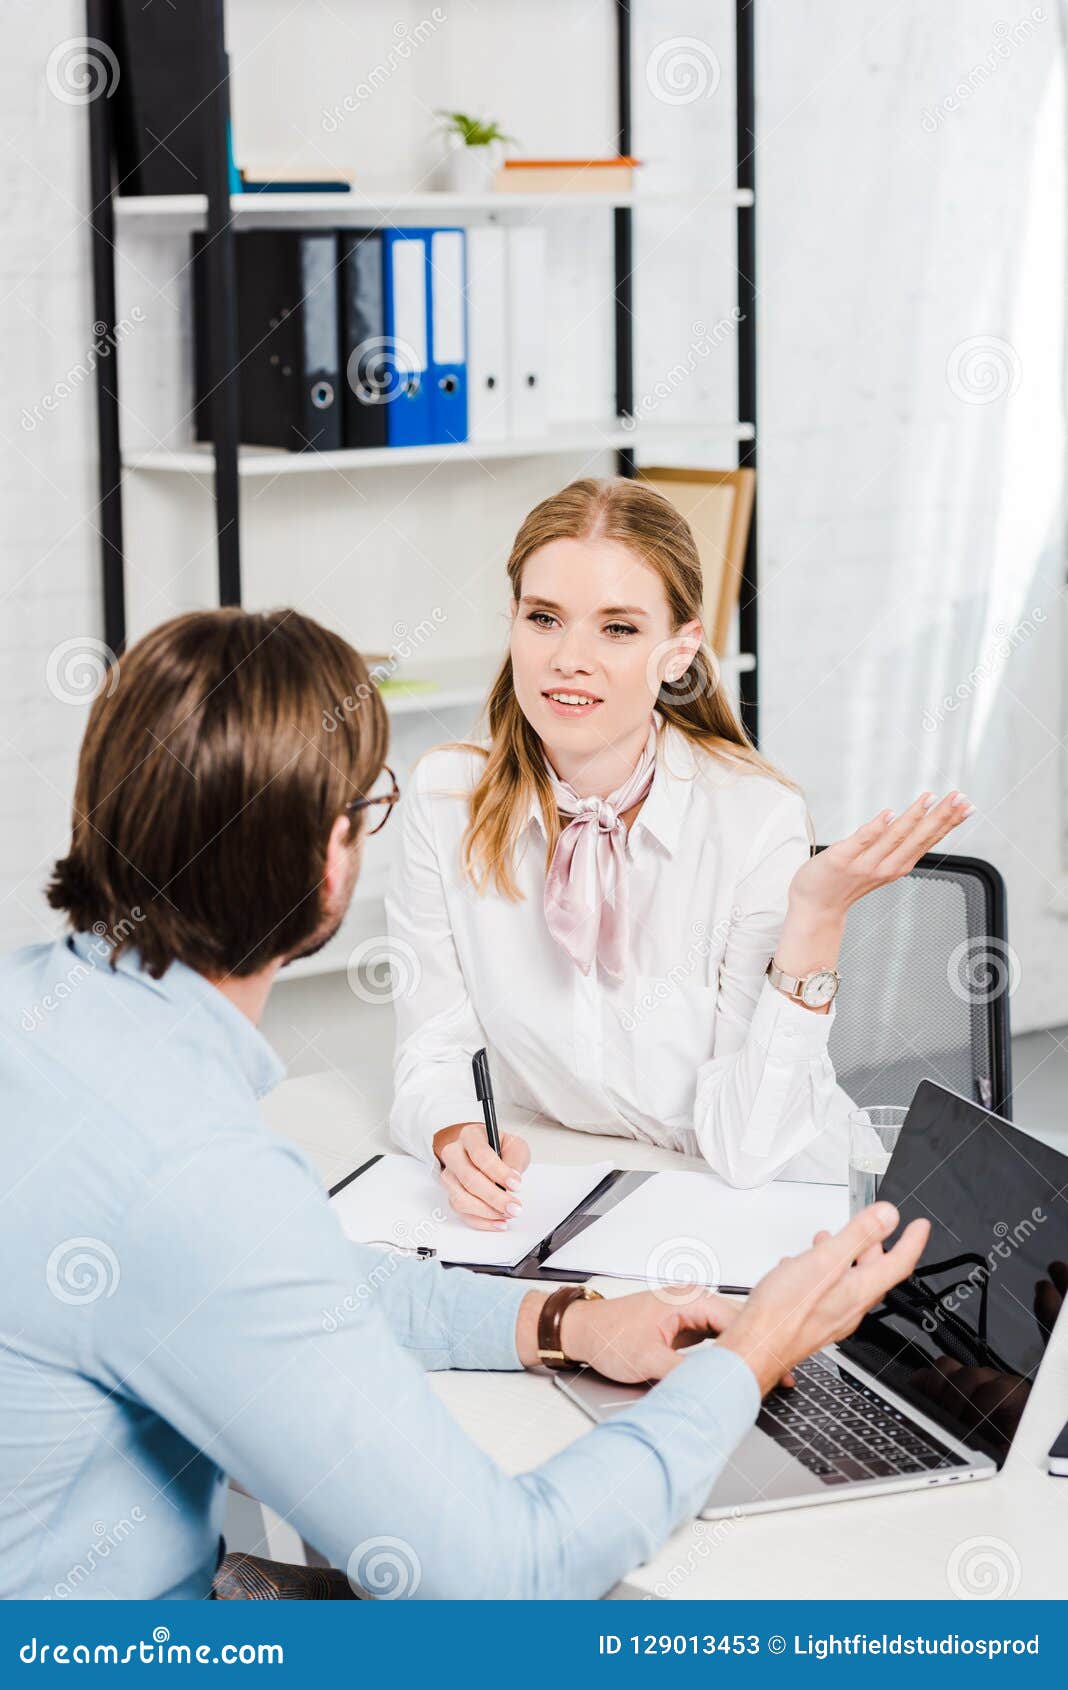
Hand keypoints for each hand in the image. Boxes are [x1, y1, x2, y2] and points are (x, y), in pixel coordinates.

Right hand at [432, 1122, 530, 1229]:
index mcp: (470, 1136)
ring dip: (487, 1212)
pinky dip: (481, 1221)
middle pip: (469, 1179)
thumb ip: (515, 1159)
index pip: (481, 1155)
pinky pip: (462, 1213)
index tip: (516, 1184)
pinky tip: (498, 1221)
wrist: (484, 1154)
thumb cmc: (499, 1148)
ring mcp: (449, 1176)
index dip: (499, 1172)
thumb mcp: (514, 1146)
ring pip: (461, 1199)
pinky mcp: (450, 1194)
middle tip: (514, 1206)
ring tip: (507, 1214)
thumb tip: (513, 1176)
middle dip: (495, 1197)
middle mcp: (454, 1154)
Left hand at [557, 1287, 781, 1387]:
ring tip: (765, 1375)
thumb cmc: (606, 1335)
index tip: (776, 1366)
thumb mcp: (648, 1360)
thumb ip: (685, 1374)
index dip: (757, 1346)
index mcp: (687, 1299)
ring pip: (727, 1332)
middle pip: (737, 1325)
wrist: (580, 1331)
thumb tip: (713, 1389)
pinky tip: (737, 1369)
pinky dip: (727, 1353)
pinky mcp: (682, 1326)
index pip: (735, 1320)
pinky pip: (714, 1338)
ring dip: (742, 1353)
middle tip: (779, 1376)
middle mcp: (691, 1300)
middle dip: (755, 1350)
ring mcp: (687, 1312)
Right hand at [715, 1202, 930, 1395]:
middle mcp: (851, 1308)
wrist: (756, 1347)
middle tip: (877, 1229)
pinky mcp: (814, 1321)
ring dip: (846, 1257)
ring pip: (849, 1282)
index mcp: (860, 1291)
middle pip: (874, 1274)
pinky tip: (803, 1266)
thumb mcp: (824, 1261)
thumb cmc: (785, 1312)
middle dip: (876, 1247)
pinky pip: (829, 1292)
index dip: (913, 1241)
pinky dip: (824, 1272)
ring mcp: (833, 1317)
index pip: (899, 1264)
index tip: (921, 1226)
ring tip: (831, 1240)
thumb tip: (888, 1216)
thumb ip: (858, 1235)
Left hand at [789, 790, 974, 920]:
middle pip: (918, 837)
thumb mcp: (879, 866)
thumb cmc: (844, 884)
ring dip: (914, 817)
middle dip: (941, 816)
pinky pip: (861, 841)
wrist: (816, 908)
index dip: (948, 822)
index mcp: (896, 865)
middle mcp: (885, 866)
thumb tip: (915, 822)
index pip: (928, 840)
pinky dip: (875, 828)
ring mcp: (864, 863)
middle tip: (959, 797)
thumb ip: (895, 846)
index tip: (966, 805)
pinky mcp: (841, 859)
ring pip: (895, 837)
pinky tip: (889, 814)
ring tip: (930, 798)